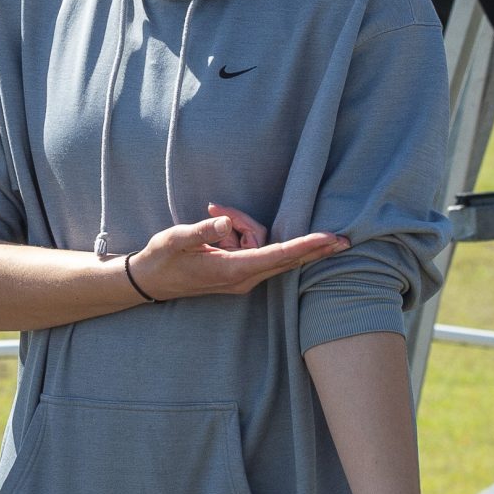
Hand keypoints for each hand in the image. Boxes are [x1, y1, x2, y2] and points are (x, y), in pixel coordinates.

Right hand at [125, 203, 347, 299]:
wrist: (148, 282)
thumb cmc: (161, 259)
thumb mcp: (175, 239)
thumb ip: (201, 230)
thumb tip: (223, 220)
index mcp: (233, 270)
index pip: (278, 256)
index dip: (306, 245)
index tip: (331, 240)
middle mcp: (244, 278)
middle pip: (284, 254)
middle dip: (308, 243)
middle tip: (345, 239)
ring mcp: (243, 278)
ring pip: (265, 244)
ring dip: (245, 224)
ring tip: (212, 211)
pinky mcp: (240, 273)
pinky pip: (254, 248)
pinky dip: (241, 231)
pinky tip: (217, 220)